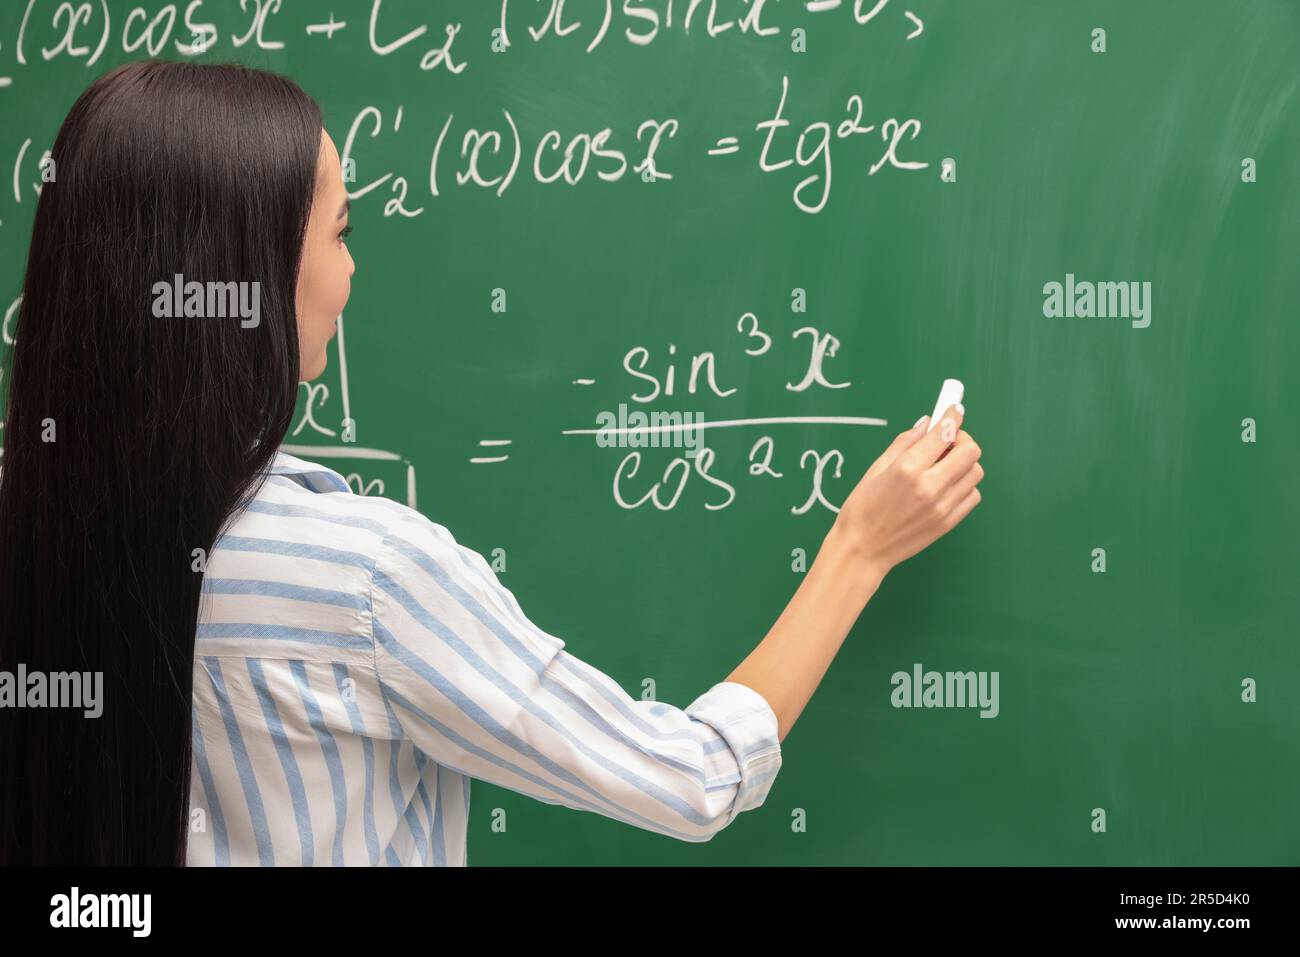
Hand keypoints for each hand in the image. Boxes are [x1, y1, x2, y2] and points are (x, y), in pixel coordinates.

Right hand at [831, 404, 982, 578]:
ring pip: (975, 472)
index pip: (944, 432)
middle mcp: (929, 486)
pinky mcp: (949, 522)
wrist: (862, 550)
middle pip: (970, 450)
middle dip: (961, 440)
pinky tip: (945, 486)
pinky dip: (964, 485)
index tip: (954, 409)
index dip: (953, 415)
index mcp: (907, 468)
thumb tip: (927, 423)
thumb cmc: (862, 509)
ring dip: (963, 463)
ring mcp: (942, 506)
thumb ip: (905, 442)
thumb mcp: (876, 469)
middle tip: (945, 443)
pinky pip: (973, 495)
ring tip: (943, 467)